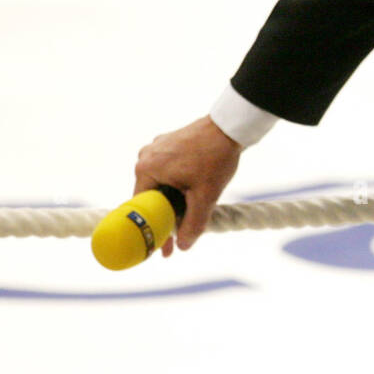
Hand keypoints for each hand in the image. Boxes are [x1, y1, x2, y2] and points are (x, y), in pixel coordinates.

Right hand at [133, 115, 242, 256]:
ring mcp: (156, 149)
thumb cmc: (215, 157)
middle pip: (150, 197)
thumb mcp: (205, 196)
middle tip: (177, 238)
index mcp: (146, 169)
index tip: (162, 246)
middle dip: (165, 217)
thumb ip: (193, 223)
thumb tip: (183, 246)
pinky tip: (190, 194)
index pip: (142, 207)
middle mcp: (145, 157)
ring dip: (172, 201)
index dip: (153, 229)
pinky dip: (177, 186)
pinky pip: (166, 172)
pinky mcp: (168, 145)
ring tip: (187, 216)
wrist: (229, 127)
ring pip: (160, 185)